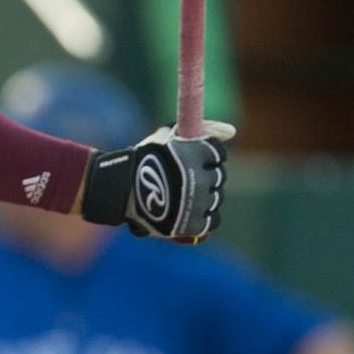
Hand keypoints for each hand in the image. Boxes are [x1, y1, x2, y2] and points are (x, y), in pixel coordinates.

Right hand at [81, 121, 233, 242]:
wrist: (121, 190)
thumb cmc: (144, 159)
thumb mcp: (168, 136)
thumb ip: (202, 129)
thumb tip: (233, 131)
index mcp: (193, 154)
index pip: (217, 153)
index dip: (207, 156)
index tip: (194, 159)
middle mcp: (198, 178)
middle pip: (218, 176)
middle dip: (205, 175)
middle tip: (186, 177)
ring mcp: (196, 202)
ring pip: (215, 198)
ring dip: (204, 195)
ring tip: (183, 194)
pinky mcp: (193, 224)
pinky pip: (211, 219)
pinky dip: (203, 216)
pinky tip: (189, 210)